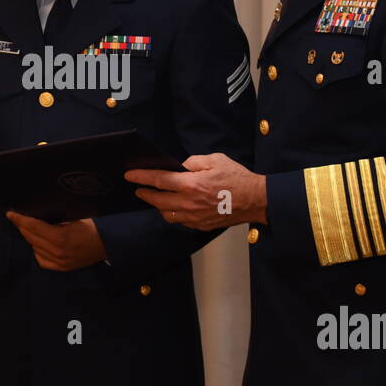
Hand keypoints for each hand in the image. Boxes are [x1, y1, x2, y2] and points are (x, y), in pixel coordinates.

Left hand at [5, 212, 107, 271]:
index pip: (33, 227)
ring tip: (27, 228)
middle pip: (31, 237)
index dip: (20, 219)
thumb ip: (55, 219)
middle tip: (16, 217)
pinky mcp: (62, 268)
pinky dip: (37, 250)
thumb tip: (37, 215)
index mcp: (60, 237)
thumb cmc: (92, 226)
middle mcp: (57, 252)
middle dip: (22, 227)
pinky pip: (41, 260)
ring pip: (35, 248)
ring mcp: (59, 262)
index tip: (10, 213)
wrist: (108, 243)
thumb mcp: (74, 217)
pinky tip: (38, 243)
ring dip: (29, 238)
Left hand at [125, 153, 266, 229]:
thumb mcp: (214, 160)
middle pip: (157, 200)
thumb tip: (179, 167)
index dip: (142, 177)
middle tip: (138, 189)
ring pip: (167, 214)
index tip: (130, 175)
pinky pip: (180, 221)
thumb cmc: (236, 178)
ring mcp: (194, 217)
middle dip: (144, 194)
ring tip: (155, 198)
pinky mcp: (200, 225)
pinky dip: (173, 213)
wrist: (255, 200)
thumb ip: (192, 162)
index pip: (159, 180)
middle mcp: (189, 203)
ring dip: (158, 205)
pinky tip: (174, 206)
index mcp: (191, 184)